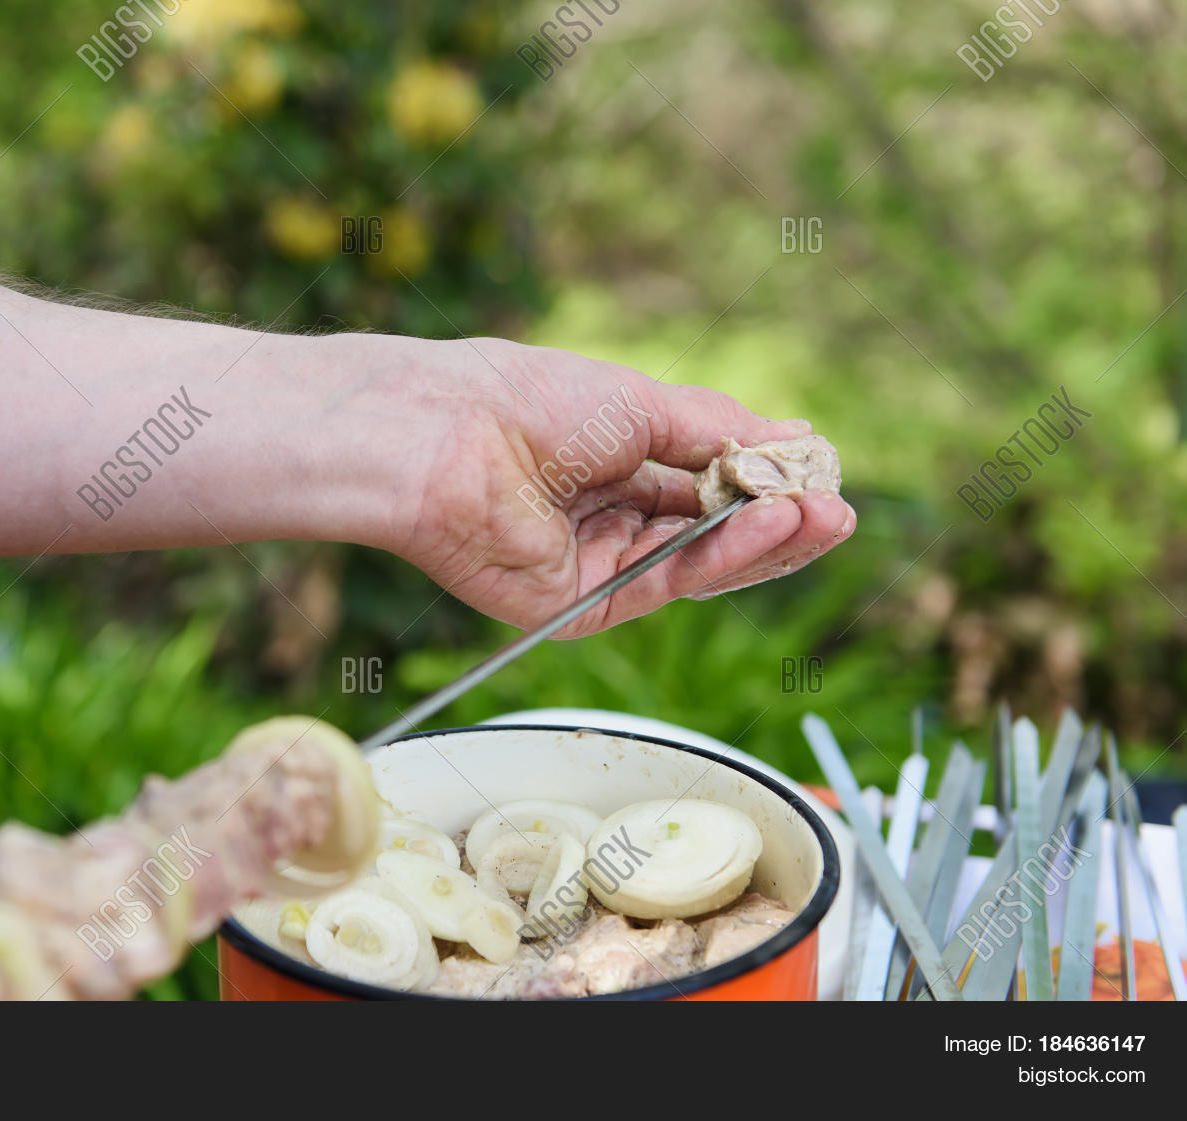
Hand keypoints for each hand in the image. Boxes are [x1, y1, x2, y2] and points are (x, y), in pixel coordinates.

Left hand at [386, 337, 855, 635]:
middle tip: (839, 509)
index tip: (819, 471)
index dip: (763, 481)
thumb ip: (719, 432)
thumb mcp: (643, 403)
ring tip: (824, 516)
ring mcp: (597, 562)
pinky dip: (723, 555)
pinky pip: (667, 583)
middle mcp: (607, 513)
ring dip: (765, 541)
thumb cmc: (529, 400)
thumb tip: (793, 438)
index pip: (705, 483)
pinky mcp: (583, 605)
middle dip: (778, 521)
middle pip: (710, 533)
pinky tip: (772, 524)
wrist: (450, 437)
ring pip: (698, 564)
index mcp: (613, 458)